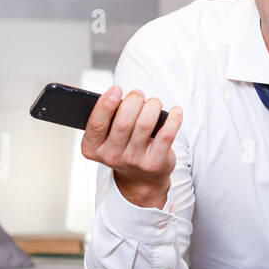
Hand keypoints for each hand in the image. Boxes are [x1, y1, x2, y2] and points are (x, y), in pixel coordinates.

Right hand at [82, 85, 182, 207]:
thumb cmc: (123, 147)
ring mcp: (133, 162)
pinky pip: (166, 135)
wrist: (141, 179)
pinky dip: (173, 119)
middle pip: (123, 122)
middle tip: (138, 94)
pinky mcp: (154, 163)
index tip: (116, 89)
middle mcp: (111, 157)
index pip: (96, 124)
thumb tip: (120, 95)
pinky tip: (175, 111)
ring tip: (154, 103)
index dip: (106, 104)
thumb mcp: (107, 137)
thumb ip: (108, 119)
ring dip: (152, 107)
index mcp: (93, 148)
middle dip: (133, 101)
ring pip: (145, 125)